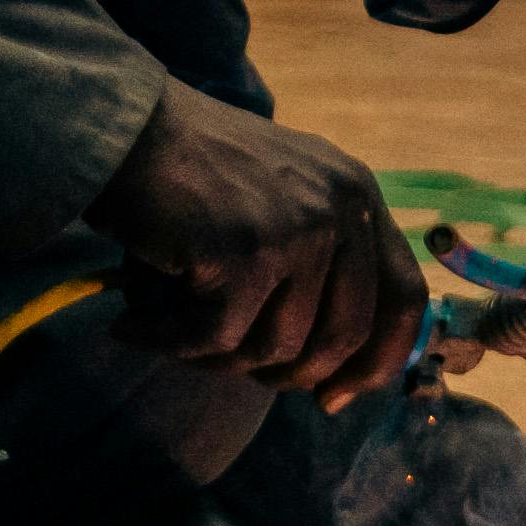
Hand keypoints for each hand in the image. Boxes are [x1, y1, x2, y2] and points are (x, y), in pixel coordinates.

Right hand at [90, 80, 425, 403]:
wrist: (121, 127)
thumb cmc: (191, 170)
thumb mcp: (284, 199)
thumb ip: (321, 263)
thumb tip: (331, 373)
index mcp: (359, 197)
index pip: (405, 299)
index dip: (376, 361)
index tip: (332, 397)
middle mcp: (342, 210)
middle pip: (345, 338)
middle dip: (289, 375)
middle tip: (233, 369)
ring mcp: (299, 230)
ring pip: (277, 348)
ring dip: (218, 358)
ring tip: (171, 333)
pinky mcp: (248, 252)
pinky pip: (218, 339)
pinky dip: (170, 343)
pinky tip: (134, 328)